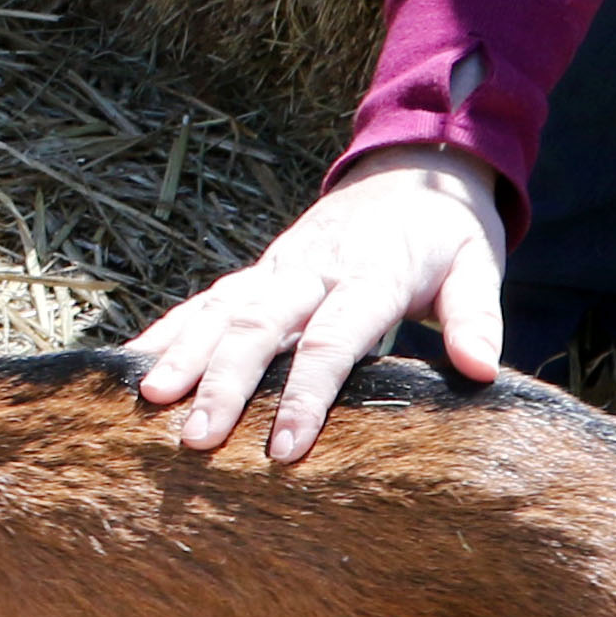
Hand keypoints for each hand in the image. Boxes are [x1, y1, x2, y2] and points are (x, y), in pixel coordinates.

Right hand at [123, 144, 510, 464]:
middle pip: (258, 326)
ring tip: (148, 401)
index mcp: (369, 272)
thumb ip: (476, 317)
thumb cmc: (447, 231)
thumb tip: (481, 370)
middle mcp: (311, 268)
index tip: (284, 448)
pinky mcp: (259, 272)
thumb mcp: (478, 264)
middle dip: (222, 384)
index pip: (332, 338)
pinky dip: (169, 330)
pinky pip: (206, 300)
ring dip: (183, 354)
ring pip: (220, 310)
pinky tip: (134, 364)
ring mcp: (278, 268)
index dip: (306, 394)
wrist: (411, 168)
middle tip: (196, 441)